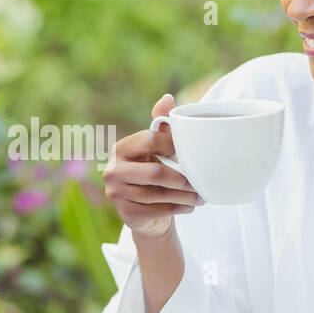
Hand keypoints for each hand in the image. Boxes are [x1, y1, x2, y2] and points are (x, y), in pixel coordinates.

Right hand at [104, 93, 203, 238]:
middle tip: (200, 182)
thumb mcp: (156, 147)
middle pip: (155, 172)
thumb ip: (161, 124)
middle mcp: (113, 170)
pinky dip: (178, 209)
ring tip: (201, 196)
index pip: (150, 140)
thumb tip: (167, 98)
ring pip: (159, 194)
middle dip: (182, 179)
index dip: (173, 145)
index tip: (190, 153)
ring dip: (185, 196)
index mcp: (121, 148)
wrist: (145, 212)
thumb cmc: (152, 171)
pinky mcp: (126, 214)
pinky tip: (189, 207)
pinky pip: (158, 210)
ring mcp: (116, 193)